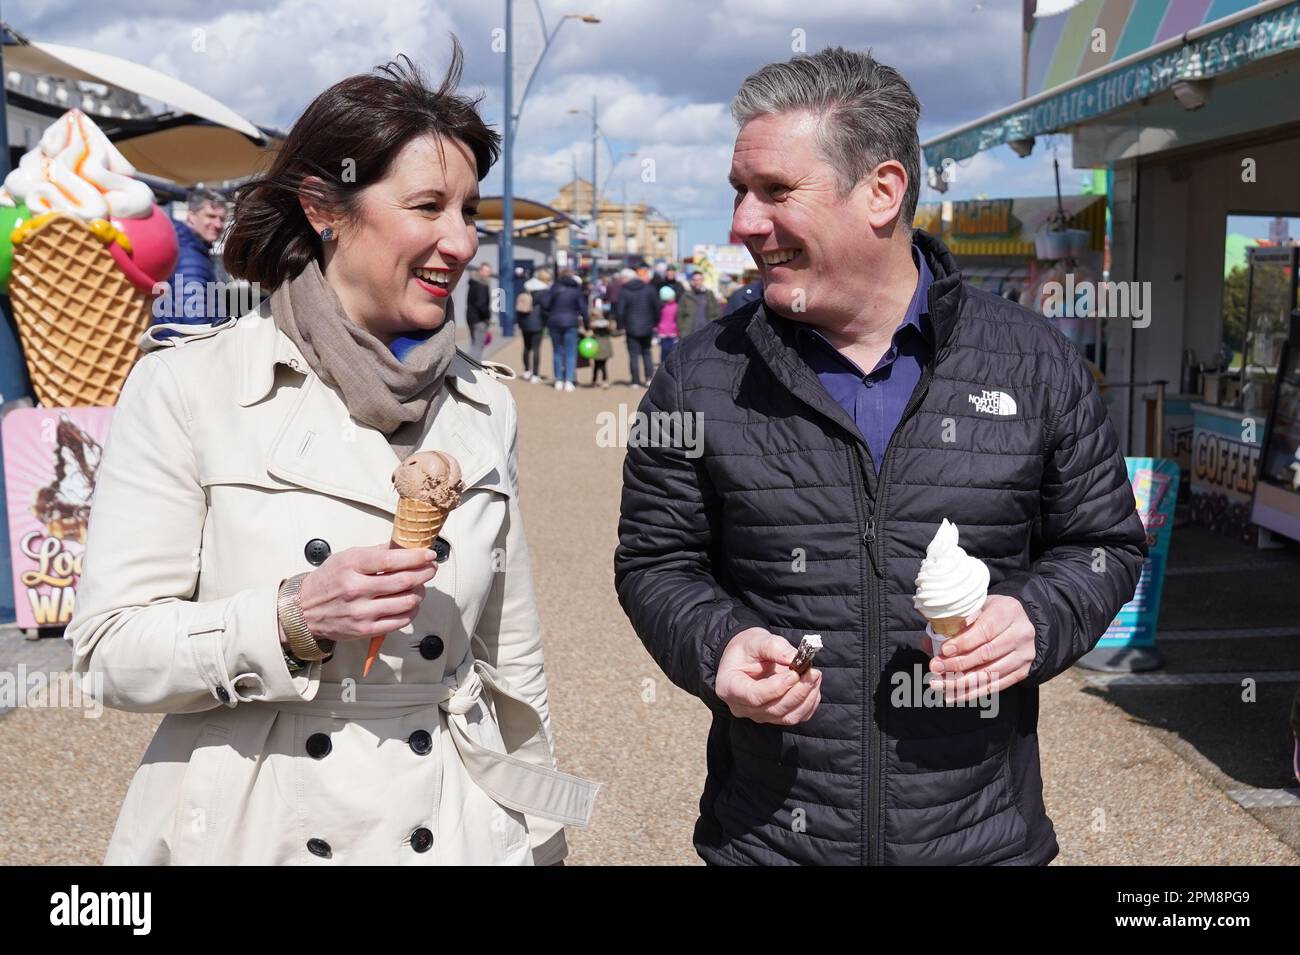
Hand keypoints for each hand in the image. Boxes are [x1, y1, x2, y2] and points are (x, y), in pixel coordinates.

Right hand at [295, 543, 437, 642]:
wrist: (304, 610)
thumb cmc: (329, 580)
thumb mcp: (347, 557)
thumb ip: (377, 552)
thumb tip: (406, 545)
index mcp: (352, 566)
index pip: (392, 559)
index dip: (416, 556)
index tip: (429, 554)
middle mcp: (356, 589)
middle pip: (404, 581)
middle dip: (425, 573)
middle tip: (430, 568)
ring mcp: (362, 612)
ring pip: (407, 601)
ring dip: (420, 592)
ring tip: (419, 586)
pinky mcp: (365, 629)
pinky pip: (401, 621)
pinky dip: (412, 610)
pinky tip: (410, 603)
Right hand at [715, 627, 821, 725]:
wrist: (746, 656)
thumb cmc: (746, 648)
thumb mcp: (755, 640)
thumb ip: (774, 647)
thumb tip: (795, 658)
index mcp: (729, 687)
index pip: (754, 696)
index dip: (777, 687)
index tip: (795, 673)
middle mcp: (742, 707)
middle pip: (774, 709)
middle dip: (797, 692)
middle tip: (812, 672)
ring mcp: (758, 715)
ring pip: (787, 716)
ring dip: (807, 698)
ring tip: (815, 675)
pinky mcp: (774, 717)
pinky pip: (796, 717)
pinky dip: (809, 703)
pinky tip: (813, 685)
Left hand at [920, 595, 1035, 702]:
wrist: (1021, 622)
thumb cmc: (991, 613)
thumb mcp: (976, 608)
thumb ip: (954, 623)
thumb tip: (927, 643)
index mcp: (1008, 611)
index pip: (985, 630)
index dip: (963, 643)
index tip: (943, 651)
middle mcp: (1020, 634)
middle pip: (986, 654)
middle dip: (957, 664)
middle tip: (935, 668)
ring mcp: (1023, 655)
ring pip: (990, 674)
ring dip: (961, 682)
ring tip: (939, 685)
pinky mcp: (1022, 671)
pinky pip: (995, 686)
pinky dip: (972, 692)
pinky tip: (953, 695)